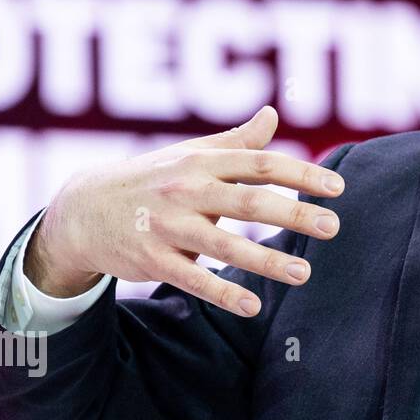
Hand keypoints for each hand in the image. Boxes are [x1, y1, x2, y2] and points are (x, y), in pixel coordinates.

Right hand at [24, 106, 344, 316]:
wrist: (82, 210)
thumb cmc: (151, 178)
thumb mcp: (190, 153)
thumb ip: (236, 141)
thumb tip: (273, 113)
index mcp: (202, 160)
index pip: (260, 164)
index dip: (301, 174)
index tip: (337, 188)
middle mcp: (186, 189)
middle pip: (249, 200)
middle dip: (294, 214)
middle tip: (333, 227)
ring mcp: (167, 226)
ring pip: (224, 244)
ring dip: (266, 261)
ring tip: (304, 274)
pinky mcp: (152, 260)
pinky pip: (193, 279)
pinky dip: (224, 293)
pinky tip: (254, 306)